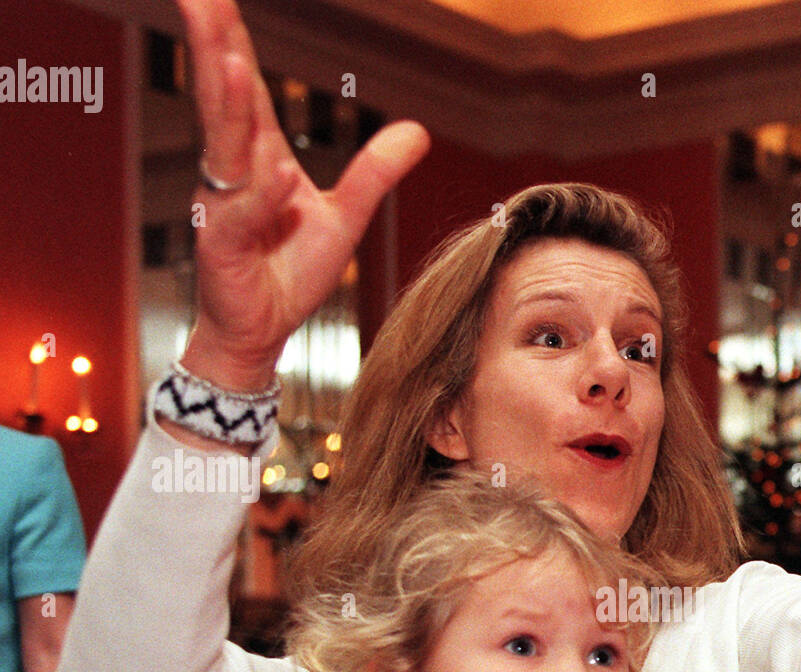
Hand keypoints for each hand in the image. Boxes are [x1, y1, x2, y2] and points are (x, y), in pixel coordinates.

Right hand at [175, 0, 428, 388]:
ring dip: (229, 105)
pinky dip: (262, 195)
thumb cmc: (291, 272)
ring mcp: (225, 205)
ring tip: (232, 61)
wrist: (263, 330)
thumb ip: (375, 173)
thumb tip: (418, 130)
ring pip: (225, 147)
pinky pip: (243, 214)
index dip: (230, 39)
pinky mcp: (223, 245)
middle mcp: (235, 171)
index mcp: (259, 156)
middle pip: (222, 98)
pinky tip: (278, 173)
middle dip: (210, 46)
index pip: (246, 89)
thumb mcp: (346, 218)